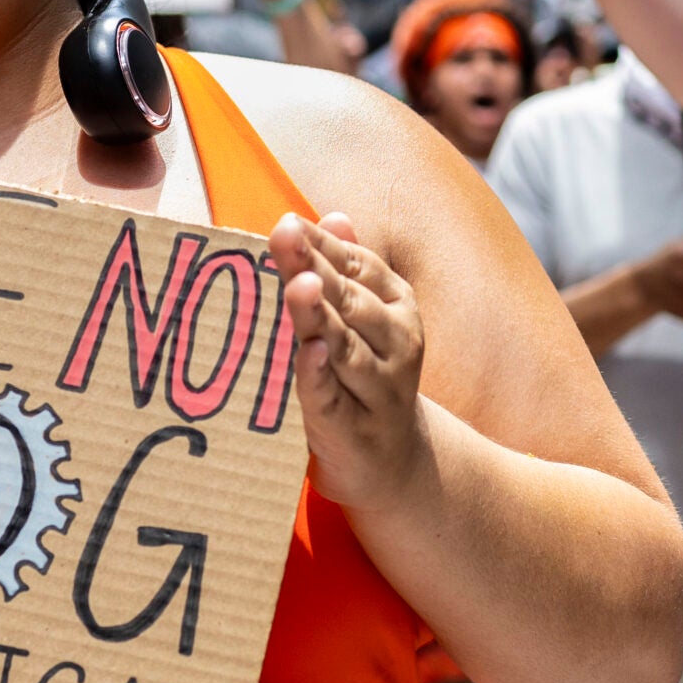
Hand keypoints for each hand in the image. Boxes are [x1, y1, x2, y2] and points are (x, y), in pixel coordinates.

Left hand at [272, 212, 427, 511]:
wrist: (394, 465)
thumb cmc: (366, 381)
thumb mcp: (362, 322)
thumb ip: (346, 271)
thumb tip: (332, 216)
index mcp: (398, 309)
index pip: (358, 267)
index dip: (323, 245)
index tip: (287, 222)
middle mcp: (396, 345)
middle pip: (350, 301)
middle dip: (315, 267)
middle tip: (284, 235)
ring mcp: (379, 390)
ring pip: (345, 347)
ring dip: (320, 316)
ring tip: (298, 285)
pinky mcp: (354, 431)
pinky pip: (333, 399)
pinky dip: (320, 376)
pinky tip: (309, 353)